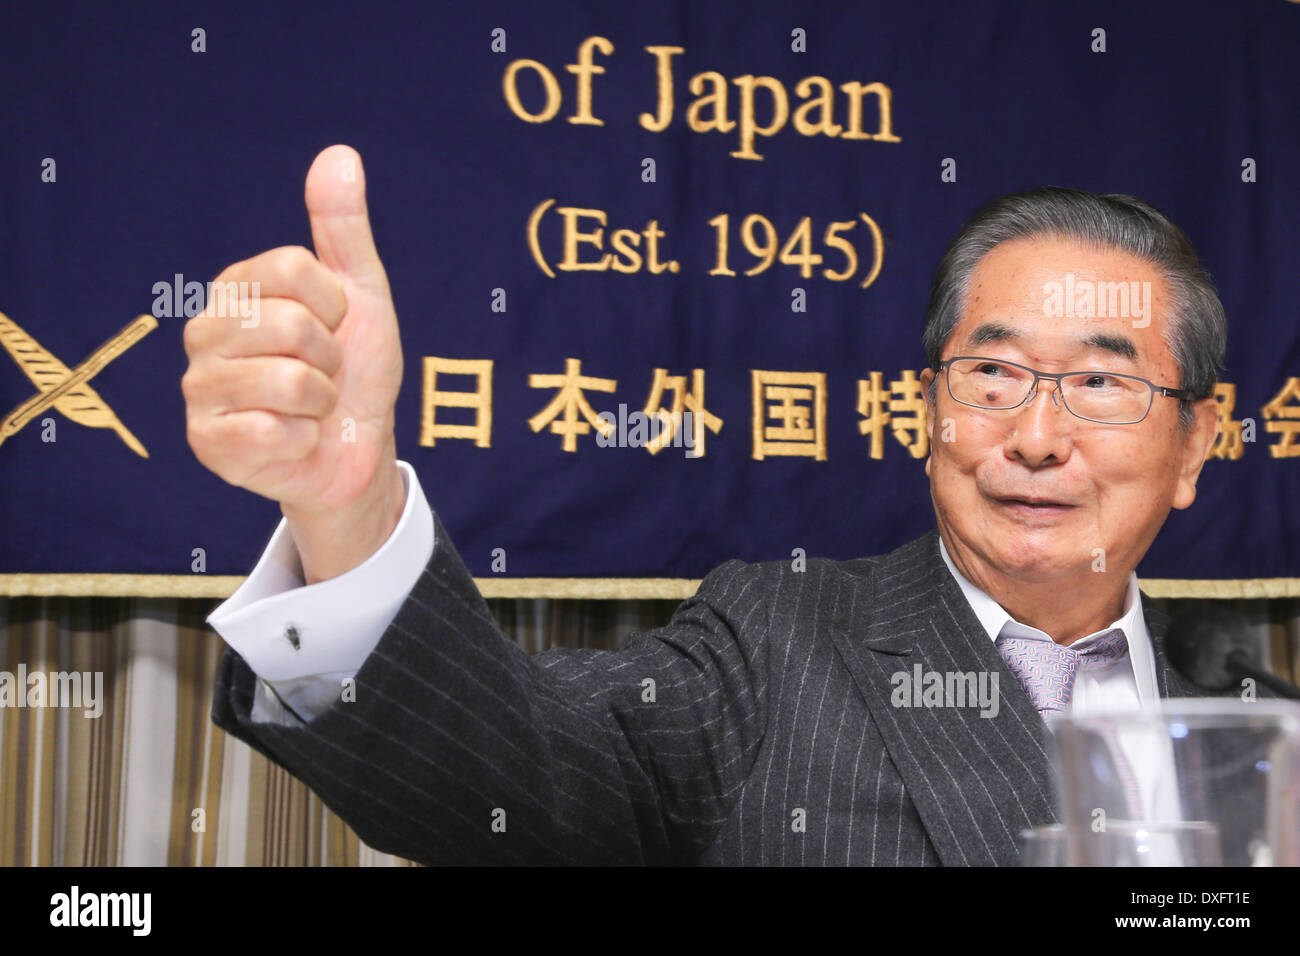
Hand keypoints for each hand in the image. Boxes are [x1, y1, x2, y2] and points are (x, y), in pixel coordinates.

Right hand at [182, 145, 405, 581]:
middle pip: (290, 325)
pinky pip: (275, 431)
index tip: (335, 326)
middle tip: (325, 374)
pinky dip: (305, 439)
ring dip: (322, 401)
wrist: (358, 447)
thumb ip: (343, 227)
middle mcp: (205, 332)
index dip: (335, 305)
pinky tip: (294, 439)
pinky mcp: (206, 443)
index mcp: (236, 289)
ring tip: (311, 407)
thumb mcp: (361, 293)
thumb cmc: (355, 369)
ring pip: (289, 381)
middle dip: (331, 357)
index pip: (294, 269)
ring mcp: (199, 388)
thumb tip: (339, 155)